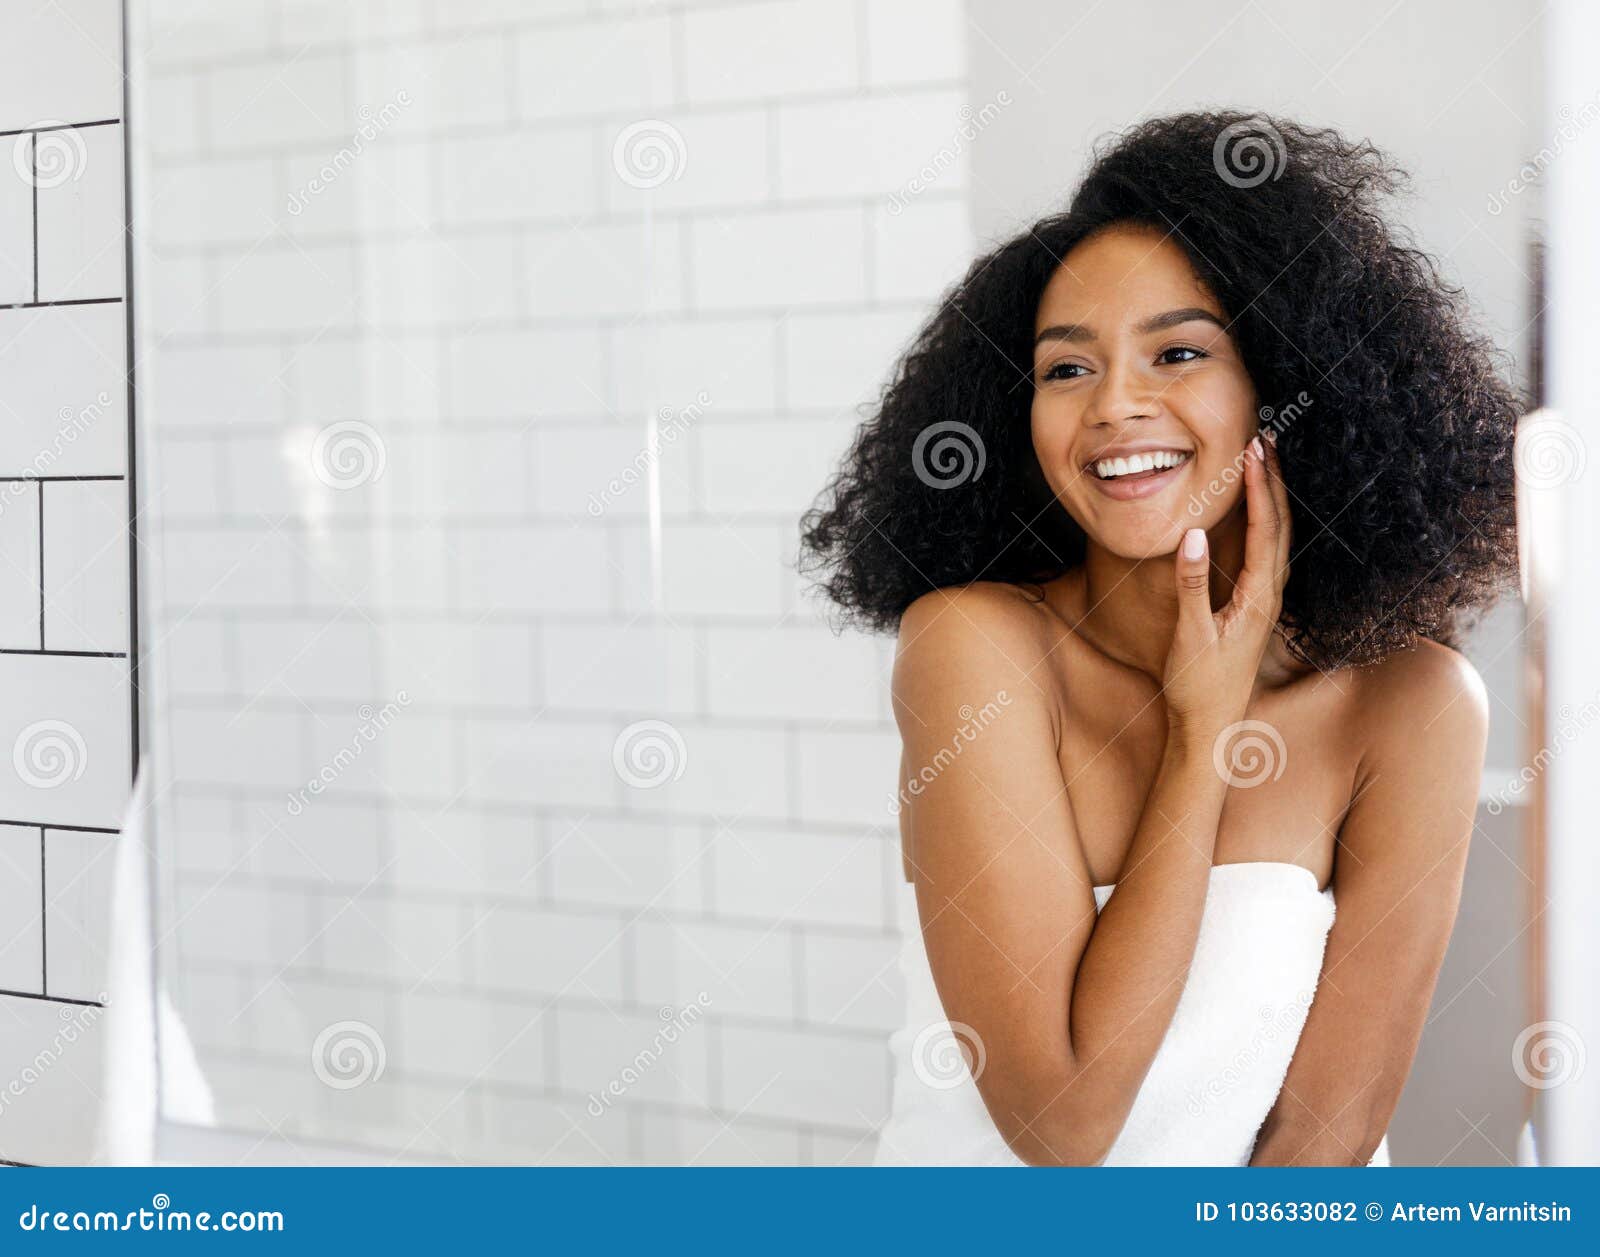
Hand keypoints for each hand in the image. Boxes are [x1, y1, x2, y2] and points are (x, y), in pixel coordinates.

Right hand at [1162, 433, 1291, 734]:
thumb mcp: (1189, 636)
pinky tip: (1256, 515)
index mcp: (1257, 599)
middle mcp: (1269, 598)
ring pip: (1278, 540)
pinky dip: (1265, 524)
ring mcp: (1266, 604)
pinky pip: (1268, 555)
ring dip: (1273, 500)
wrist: (1210, 728)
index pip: (1263, 531)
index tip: (1253, 452)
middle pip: (1280, 528)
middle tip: (1266, 440)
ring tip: (1265, 465)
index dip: (1260, 489)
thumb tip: (1192, 535)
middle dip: (1274, 482)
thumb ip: (1190, 584)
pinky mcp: (1255, 610)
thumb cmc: (1197, 686)